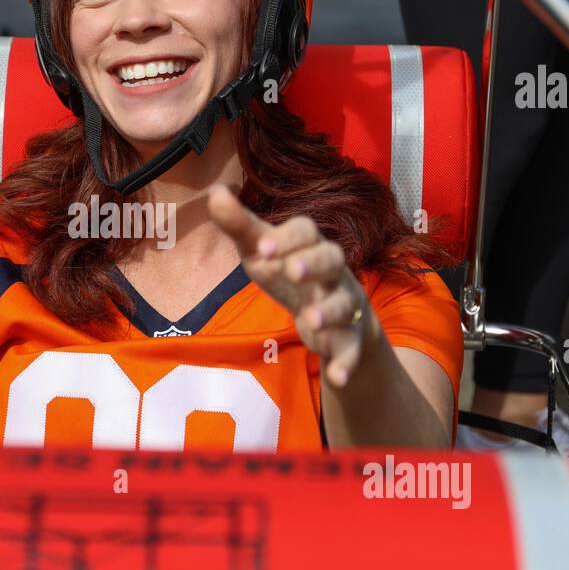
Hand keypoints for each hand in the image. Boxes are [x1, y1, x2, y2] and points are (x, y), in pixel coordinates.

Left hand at [208, 184, 374, 387]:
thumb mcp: (264, 253)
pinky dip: (346, 362)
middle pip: (333, 259)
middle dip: (313, 264)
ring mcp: (345, 303)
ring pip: (344, 303)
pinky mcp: (350, 338)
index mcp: (310, 245)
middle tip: (292, 271)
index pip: (305, 231)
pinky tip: (336, 376)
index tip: (263, 248)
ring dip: (329, 311)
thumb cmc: (291, 275)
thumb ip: (241, 227)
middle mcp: (333, 270)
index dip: (287, 238)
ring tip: (310, 319)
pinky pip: (352, 348)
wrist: (334, 319)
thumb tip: (216, 193)